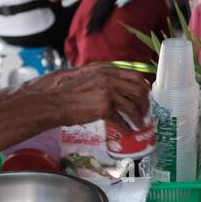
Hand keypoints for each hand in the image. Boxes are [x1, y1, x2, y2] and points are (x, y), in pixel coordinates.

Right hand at [30, 65, 150, 126]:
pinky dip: (126, 126)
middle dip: (144, 103)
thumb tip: (119, 86)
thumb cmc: (69, 92)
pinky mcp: (103, 108)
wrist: (56, 102)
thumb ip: (104, 79)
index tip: (145, 96)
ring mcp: (107, 93)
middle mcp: (109, 80)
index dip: (144, 88)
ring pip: (132, 106)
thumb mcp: (89, 77)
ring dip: (138, 117)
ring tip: (139, 124)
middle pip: (138, 90)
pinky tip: (128, 130)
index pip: (135, 76)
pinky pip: (121, 119)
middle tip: (145, 111)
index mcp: (107, 71)